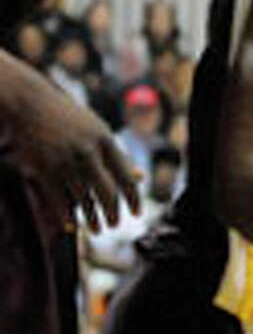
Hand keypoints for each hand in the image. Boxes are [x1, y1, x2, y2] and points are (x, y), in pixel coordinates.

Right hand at [9, 69, 141, 231]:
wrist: (32, 105)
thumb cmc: (70, 119)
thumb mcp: (98, 131)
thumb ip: (117, 155)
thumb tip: (140, 178)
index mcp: (104, 139)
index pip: (125, 175)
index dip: (133, 198)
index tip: (138, 213)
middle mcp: (87, 151)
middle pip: (108, 192)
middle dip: (114, 213)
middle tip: (116, 225)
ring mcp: (65, 162)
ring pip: (84, 200)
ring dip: (92, 219)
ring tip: (98, 229)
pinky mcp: (44, 170)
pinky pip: (59, 201)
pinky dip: (67, 216)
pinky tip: (72, 224)